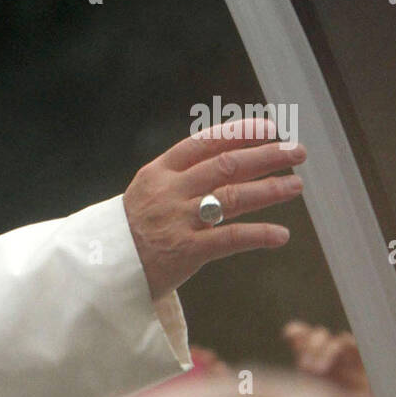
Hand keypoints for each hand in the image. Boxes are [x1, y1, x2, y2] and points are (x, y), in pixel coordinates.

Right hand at [123, 118, 304, 298]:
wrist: (98, 268)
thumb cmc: (130, 230)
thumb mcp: (146, 193)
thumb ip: (181, 177)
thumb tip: (230, 158)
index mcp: (158, 172)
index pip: (205, 142)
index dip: (241, 133)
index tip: (271, 128)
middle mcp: (169, 192)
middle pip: (226, 165)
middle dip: (266, 156)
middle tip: (297, 152)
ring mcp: (177, 221)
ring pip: (232, 197)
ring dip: (270, 190)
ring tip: (296, 186)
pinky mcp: (184, 252)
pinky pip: (229, 239)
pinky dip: (258, 235)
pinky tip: (280, 235)